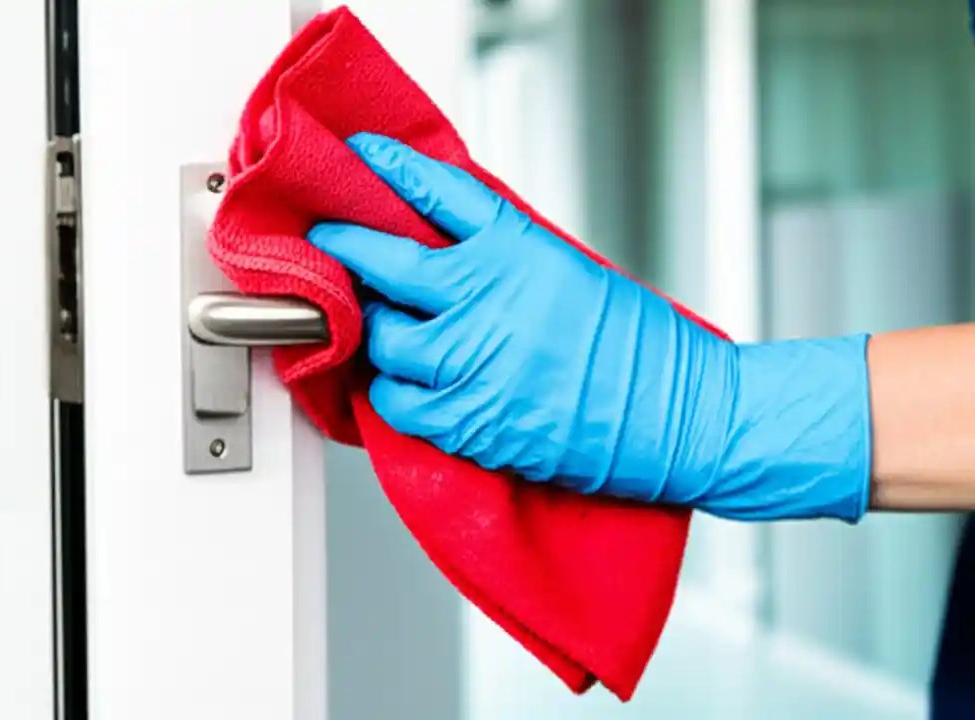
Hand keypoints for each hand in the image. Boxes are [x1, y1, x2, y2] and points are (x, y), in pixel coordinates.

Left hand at [308, 132, 870, 521]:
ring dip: (380, 335)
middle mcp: (485, 298)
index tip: (362, 156)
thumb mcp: (573, 271)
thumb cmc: (641, 348)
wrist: (683, 415)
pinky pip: (398, 402)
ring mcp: (471, 360)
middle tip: (331, 246)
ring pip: (384, 339)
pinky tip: (411, 388)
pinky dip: (396, 394)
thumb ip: (505, 259)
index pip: (438, 190)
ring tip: (393, 335)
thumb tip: (450, 250)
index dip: (392, 168)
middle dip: (347, 250)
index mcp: (517, 249)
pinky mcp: (469, 420)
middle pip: (385, 263)